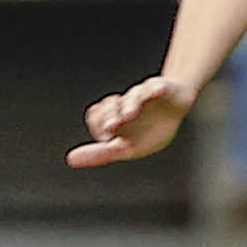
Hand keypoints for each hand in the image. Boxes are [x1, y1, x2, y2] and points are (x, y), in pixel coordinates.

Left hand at [68, 76, 197, 167]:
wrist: (175, 104)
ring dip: (130, 104)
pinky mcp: (161, 88)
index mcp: (115, 119)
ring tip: (130, 114)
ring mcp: (144, 96)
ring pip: (133, 96)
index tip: (107, 136)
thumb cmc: (150, 129)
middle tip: (112, 126)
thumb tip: (70, 160)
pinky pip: (156, 87)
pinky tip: (155, 92)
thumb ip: (100, 154)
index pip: (96, 118)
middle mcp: (125, 106)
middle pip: (112, 106)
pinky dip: (155, 89)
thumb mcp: (127, 148)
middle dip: (110, 115)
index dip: (98, 125)